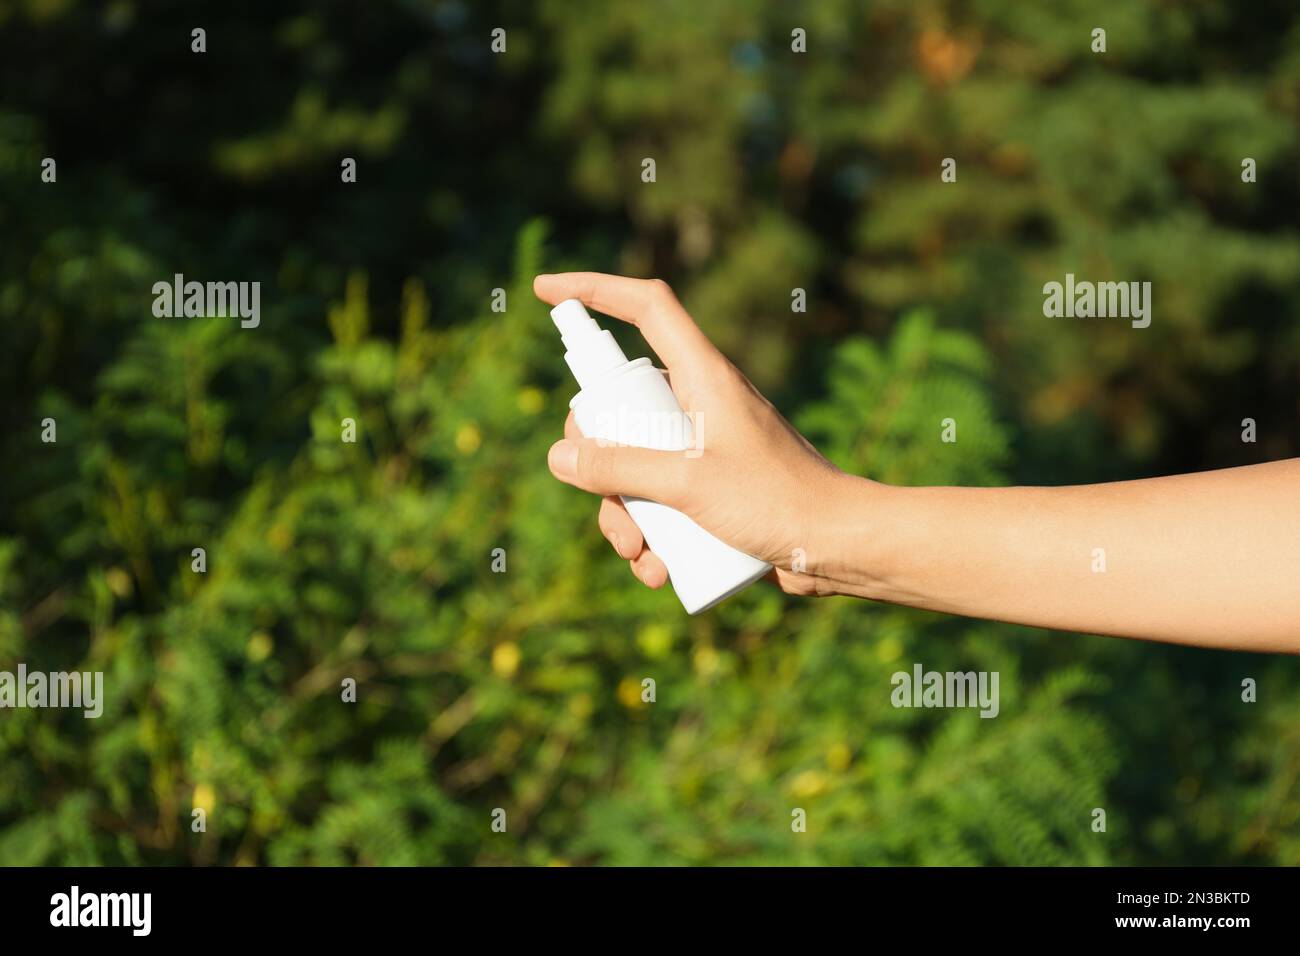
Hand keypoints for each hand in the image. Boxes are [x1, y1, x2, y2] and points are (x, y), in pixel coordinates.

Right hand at [534, 272, 865, 595]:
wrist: (842, 548)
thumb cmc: (780, 503)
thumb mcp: (690, 484)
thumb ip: (621, 468)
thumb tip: (559, 458)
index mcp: (704, 378)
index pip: (646, 308)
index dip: (595, 288)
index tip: (547, 289)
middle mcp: (700, 404)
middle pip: (620, 407)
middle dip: (598, 463)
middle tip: (607, 499)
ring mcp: (705, 448)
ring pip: (633, 464)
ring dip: (623, 515)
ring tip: (639, 553)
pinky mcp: (711, 490)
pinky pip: (660, 502)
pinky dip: (651, 537)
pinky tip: (659, 571)